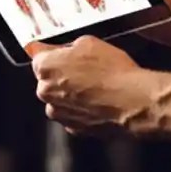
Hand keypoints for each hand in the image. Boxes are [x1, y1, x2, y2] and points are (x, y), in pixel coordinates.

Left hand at [28, 37, 151, 136]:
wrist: (132, 102)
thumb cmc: (112, 70)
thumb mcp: (89, 42)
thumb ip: (66, 46)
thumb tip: (56, 49)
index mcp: (45, 67)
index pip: (38, 57)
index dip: (52, 54)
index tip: (59, 53)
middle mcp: (45, 92)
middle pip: (47, 80)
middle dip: (60, 75)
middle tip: (84, 70)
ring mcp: (58, 113)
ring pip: (58, 99)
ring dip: (69, 94)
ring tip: (93, 88)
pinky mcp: (72, 129)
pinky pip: (71, 115)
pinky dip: (80, 109)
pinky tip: (97, 102)